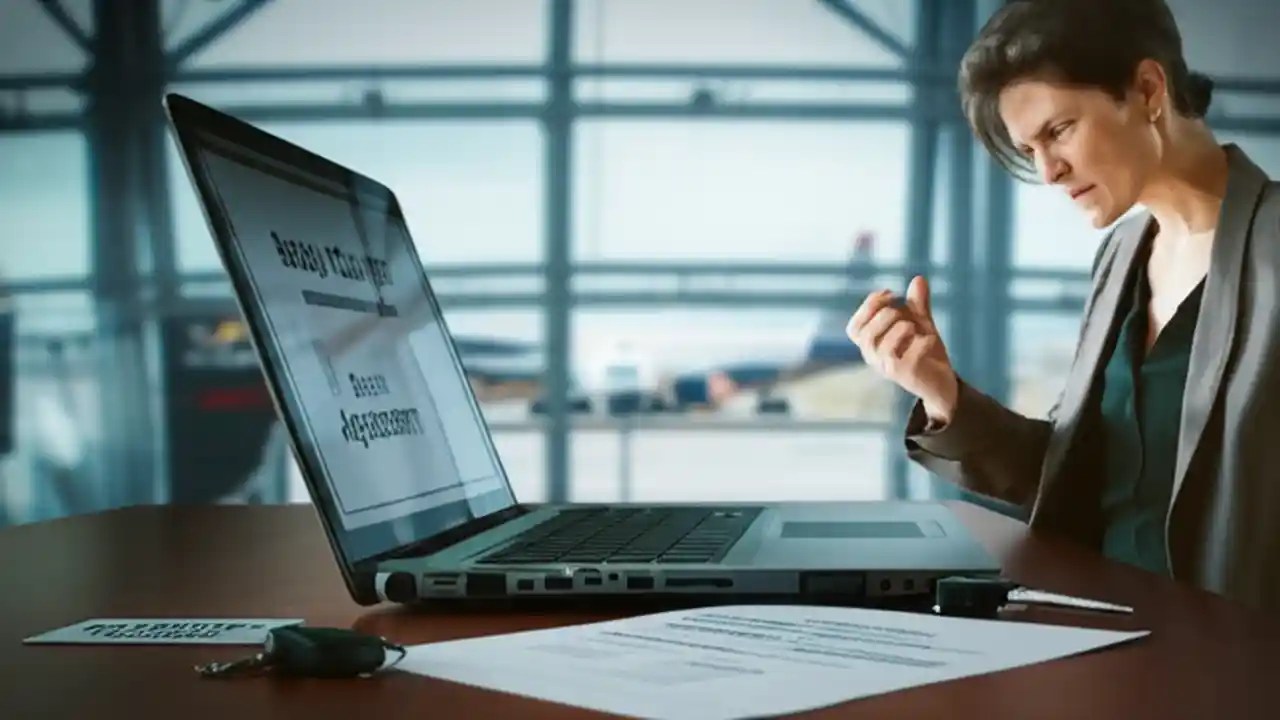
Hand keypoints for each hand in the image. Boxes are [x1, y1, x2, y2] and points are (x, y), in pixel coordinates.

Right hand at [845, 276, 958, 423]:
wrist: (942, 383)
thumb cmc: (924, 352)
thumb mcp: (920, 323)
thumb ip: (917, 304)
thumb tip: (919, 278)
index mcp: (870, 346)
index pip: (854, 328)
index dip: (869, 306)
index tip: (891, 293)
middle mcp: (874, 359)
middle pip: (868, 334)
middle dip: (888, 315)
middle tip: (905, 314)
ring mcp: (889, 369)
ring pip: (887, 345)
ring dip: (905, 327)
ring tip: (917, 329)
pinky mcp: (907, 375)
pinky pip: (913, 352)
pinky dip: (925, 341)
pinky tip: (931, 341)